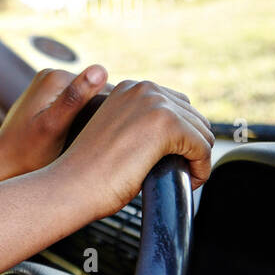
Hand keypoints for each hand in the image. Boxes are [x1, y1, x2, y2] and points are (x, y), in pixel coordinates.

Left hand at [0, 65, 110, 179]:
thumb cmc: (27, 152)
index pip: (104, 89)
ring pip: (86, 101)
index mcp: (56, 77)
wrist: (1, 164)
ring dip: (91, 119)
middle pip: (94, 93)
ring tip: (87, 141)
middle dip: (99, 116)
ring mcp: (48, 86)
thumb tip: (100, 69)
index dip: (109, 114)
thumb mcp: (54, 127)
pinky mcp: (47, 99)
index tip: (102, 136)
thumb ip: (74, 98)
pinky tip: (79, 139)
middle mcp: (51, 75)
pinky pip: (74, 107)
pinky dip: (80, 121)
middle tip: (95, 142)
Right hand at [51, 78, 213, 219]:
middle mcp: (142, 89)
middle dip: (192, 147)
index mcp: (129, 89)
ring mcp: (154, 103)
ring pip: (203, 133)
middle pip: (194, 117)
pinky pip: (204, 148)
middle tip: (178, 172)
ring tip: (180, 177)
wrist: (70, 186)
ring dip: (197, 158)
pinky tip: (188, 181)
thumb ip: (139, 125)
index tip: (171, 160)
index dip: (181, 138)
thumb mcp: (116, 136)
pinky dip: (202, 169)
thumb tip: (176, 136)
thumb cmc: (87, 172)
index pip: (177, 106)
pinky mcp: (166, 123)